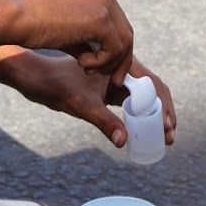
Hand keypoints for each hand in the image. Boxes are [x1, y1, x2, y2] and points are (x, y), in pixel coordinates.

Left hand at [0, 52, 176, 149]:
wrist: (35, 77)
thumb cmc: (57, 84)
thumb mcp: (83, 105)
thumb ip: (105, 122)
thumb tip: (124, 141)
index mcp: (121, 64)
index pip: (154, 85)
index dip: (165, 107)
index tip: (168, 126)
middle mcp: (122, 69)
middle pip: (154, 92)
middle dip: (164, 114)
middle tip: (169, 137)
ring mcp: (115, 79)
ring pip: (143, 97)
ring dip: (153, 116)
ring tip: (162, 138)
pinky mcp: (107, 88)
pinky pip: (130, 101)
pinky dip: (140, 115)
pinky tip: (143, 132)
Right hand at [8, 0, 134, 84]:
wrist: (14, 17)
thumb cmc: (33, 23)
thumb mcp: (68, 28)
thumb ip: (90, 39)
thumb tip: (109, 59)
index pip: (117, 21)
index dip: (116, 47)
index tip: (108, 68)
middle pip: (125, 30)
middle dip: (120, 59)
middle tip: (112, 79)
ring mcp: (104, 2)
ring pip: (124, 42)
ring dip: (108, 63)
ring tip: (86, 70)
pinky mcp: (101, 18)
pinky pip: (114, 49)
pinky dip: (101, 63)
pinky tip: (81, 64)